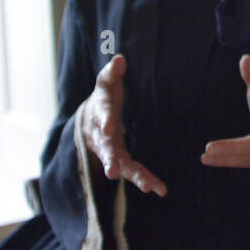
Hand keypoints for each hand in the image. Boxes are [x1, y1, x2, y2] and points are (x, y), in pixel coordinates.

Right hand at [79, 54, 166, 196]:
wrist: (89, 121)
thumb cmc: (102, 99)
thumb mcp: (105, 84)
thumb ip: (111, 73)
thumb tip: (120, 59)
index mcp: (99, 114)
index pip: (102, 116)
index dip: (104, 121)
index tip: (108, 128)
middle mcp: (102, 137)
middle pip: (106, 149)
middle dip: (109, 160)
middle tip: (112, 171)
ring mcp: (111, 151)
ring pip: (120, 165)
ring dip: (133, 176)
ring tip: (147, 187)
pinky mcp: (121, 160)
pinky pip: (133, 172)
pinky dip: (145, 181)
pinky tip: (159, 190)